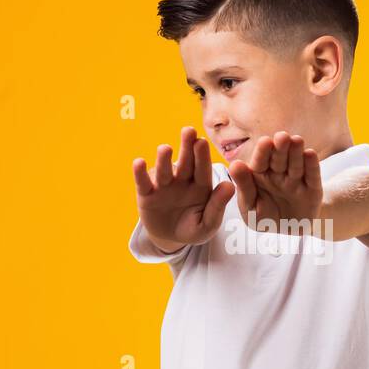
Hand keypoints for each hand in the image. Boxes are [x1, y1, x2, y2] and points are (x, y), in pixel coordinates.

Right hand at [132, 126, 235, 246]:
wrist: (170, 238)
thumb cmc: (193, 228)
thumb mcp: (208, 223)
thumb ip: (217, 206)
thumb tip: (229, 186)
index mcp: (201, 185)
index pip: (203, 169)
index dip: (202, 156)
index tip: (202, 142)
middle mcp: (182, 180)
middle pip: (185, 162)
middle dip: (186, 147)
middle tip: (189, 130)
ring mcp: (164, 185)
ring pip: (164, 170)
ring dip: (164, 159)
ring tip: (165, 149)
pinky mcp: (146, 194)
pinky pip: (143, 182)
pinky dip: (140, 173)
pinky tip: (139, 163)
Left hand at [227, 131, 323, 234]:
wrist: (289, 229)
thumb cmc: (264, 217)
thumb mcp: (251, 207)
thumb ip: (244, 187)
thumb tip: (234, 164)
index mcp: (260, 174)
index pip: (260, 162)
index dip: (263, 152)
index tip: (265, 142)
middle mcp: (278, 173)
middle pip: (279, 159)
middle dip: (281, 148)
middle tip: (282, 137)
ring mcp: (296, 179)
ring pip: (296, 164)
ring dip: (296, 152)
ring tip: (296, 140)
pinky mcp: (313, 188)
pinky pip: (312, 176)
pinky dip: (311, 166)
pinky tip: (310, 154)